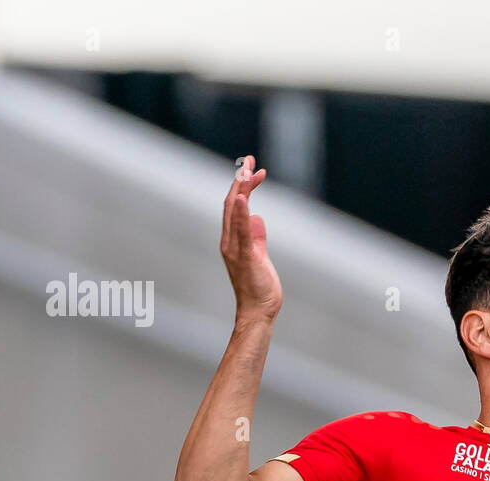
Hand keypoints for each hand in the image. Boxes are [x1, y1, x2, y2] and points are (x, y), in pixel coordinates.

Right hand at [220, 155, 281, 319]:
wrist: (257, 311)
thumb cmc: (259, 288)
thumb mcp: (260, 256)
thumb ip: (256, 237)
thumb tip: (256, 217)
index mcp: (233, 240)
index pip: (235, 206)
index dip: (243, 185)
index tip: (254, 169)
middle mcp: (229, 241)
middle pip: (231, 203)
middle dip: (240, 180)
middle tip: (249, 160)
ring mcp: (235, 249)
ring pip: (233, 212)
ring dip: (241, 189)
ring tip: (248, 170)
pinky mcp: (245, 257)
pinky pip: (241, 231)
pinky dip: (240, 213)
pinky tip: (243, 197)